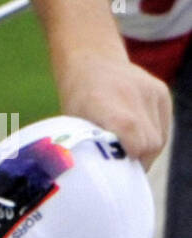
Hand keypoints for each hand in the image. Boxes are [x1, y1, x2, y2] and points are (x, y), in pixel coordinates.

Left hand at [53, 46, 170, 166]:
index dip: (128, 160)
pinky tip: (134, 130)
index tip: (117, 170)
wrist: (91, 59)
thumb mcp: (74, 123)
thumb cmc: (77, 98)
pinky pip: (162, 126)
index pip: (133, 141)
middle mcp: (132, 95)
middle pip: (149, 145)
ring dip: (144, 148)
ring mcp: (150, 91)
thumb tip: (104, 178)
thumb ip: (92, 148)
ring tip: (124, 142)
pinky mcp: (161, 91)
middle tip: (118, 159)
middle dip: (136, 158)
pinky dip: (151, 135)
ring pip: (159, 139)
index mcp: (106, 104)